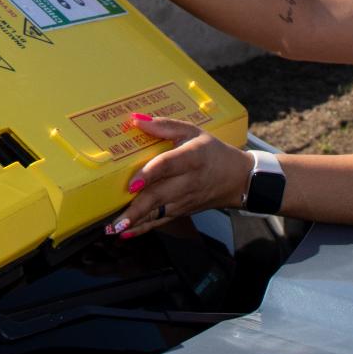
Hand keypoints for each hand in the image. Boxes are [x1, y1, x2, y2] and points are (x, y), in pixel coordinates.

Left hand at [103, 113, 254, 238]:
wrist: (237, 179)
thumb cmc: (212, 151)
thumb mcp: (192, 131)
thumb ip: (164, 125)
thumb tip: (136, 119)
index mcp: (192, 157)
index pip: (168, 165)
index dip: (150, 173)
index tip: (132, 183)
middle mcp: (188, 182)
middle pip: (159, 195)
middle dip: (137, 208)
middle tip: (115, 218)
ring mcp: (184, 200)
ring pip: (158, 212)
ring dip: (136, 221)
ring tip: (115, 228)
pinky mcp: (181, 211)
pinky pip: (160, 220)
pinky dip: (143, 228)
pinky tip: (126, 233)